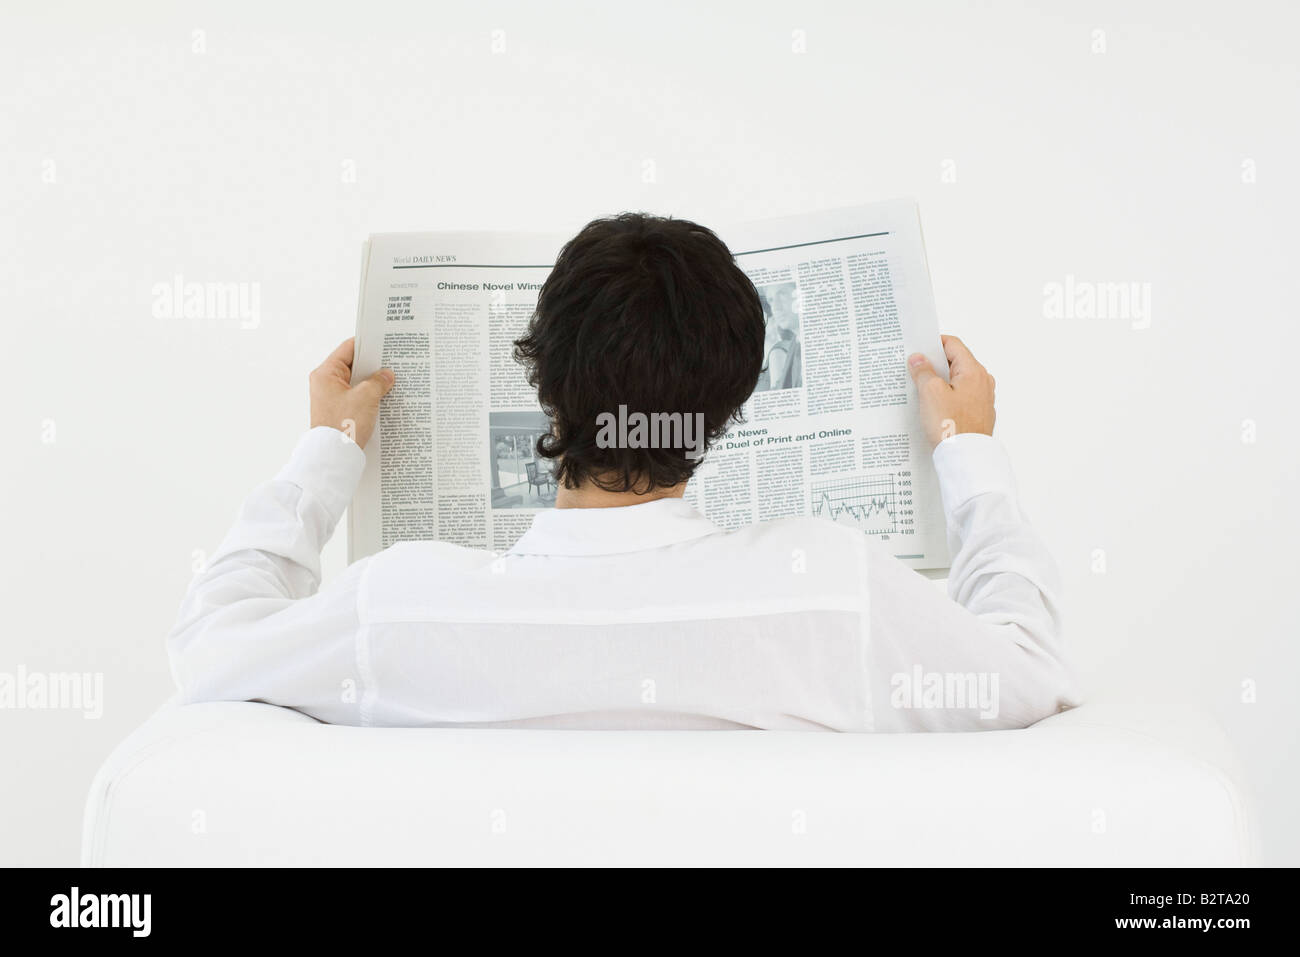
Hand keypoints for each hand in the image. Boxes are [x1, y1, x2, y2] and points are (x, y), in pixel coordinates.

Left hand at [309, 337, 394, 448]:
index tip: (383, 343)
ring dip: (372, 382)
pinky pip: (356, 397)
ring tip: (390, 380)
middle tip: (392, 362)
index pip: (348, 349)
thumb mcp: (366, 397)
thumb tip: (386, 375)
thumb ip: (378, 381)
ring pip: (356, 382)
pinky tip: (383, 397)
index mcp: (326, 374)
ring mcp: (332, 398)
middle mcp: (325, 384)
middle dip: (373, 365)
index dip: (367, 344)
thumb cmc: (343, 426)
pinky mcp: (339, 411)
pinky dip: (369, 395)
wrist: (335, 456)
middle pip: (352, 365)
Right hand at [907, 334, 995, 448]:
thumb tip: (918, 358)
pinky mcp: (978, 414)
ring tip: (921, 390)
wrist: (966, 458)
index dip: (934, 344)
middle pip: (956, 363)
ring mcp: (982, 399)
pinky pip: (960, 397)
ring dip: (940, 382)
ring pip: (957, 381)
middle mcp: (983, 382)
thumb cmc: (952, 427)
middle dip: (934, 365)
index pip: (953, 345)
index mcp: (974, 371)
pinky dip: (946, 397)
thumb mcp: (930, 393)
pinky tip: (933, 407)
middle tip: (915, 369)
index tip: (918, 349)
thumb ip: (923, 371)